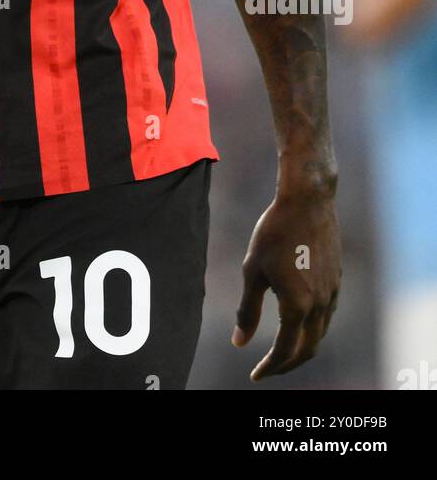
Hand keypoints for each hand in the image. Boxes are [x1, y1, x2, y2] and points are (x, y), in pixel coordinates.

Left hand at [233, 190, 340, 380]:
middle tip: (268, 368)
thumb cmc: (274, 232)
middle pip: (307, 350)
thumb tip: (239, 342)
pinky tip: (299, 319)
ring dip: (302, 347)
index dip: (269, 367)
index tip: (255, 374)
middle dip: (287, 364)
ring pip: (320, 334)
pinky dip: (313, 328)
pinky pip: (328, 315)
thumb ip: (248, 309)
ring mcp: (333, 293)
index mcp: (297, 305)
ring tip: (283, 348)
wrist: (308, 201)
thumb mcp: (253, 270)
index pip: (284, 350)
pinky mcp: (337, 280)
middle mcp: (320, 305)